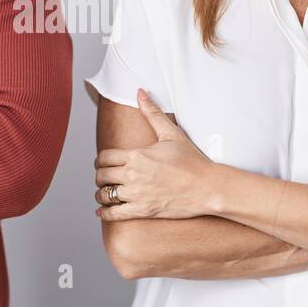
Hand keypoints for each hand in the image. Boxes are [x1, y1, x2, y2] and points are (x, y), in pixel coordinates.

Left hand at [94, 88, 215, 221]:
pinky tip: (102, 211)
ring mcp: (137, 194)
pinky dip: (104, 213)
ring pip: (105, 195)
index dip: (100, 160)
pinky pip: (114, 214)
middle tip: (104, 177)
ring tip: (104, 193)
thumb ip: (152, 112)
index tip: (103, 162)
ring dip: (101, 194)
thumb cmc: (192, 160)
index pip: (104, 157)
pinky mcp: (143, 210)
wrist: (207, 187)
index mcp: (137, 155)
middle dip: (100, 176)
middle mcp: (133, 174)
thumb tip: (140, 92)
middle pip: (101, 175)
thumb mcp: (171, 133)